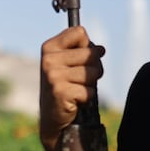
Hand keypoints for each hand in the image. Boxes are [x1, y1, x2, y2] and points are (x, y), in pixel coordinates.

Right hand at [39, 26, 104, 150]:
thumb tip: (101, 49)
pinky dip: (87, 97)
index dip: (86, 46)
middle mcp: (48, 59)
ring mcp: (53, 76)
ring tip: (77, 89)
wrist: (52, 117)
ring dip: (90, 84)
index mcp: (49, 47)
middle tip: (80, 79)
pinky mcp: (61, 92)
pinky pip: (90, 90)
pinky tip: (75, 100)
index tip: (78, 59)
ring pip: (93, 72)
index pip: (80, 33)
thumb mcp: (68, 63)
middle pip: (91, 52)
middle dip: (93, 67)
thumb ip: (83, 51)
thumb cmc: (64, 87)